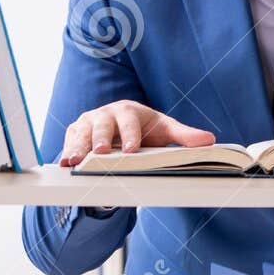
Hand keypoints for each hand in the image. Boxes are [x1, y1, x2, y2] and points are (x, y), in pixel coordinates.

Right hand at [57, 101, 214, 166]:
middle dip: (101, 139)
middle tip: (102, 154)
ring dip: (78, 147)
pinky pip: (69, 143)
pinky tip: (63, 164)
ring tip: (75, 161)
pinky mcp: (74, 134)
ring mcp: (88, 123)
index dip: (130, 135)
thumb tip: (209, 141)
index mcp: (128, 111)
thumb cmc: (143, 130)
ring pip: (82, 135)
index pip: (128, 121)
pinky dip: (65, 153)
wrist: (119, 131)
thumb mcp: (164, 131)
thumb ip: (184, 136)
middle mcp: (105, 114)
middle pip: (101, 126)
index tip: (132, 150)